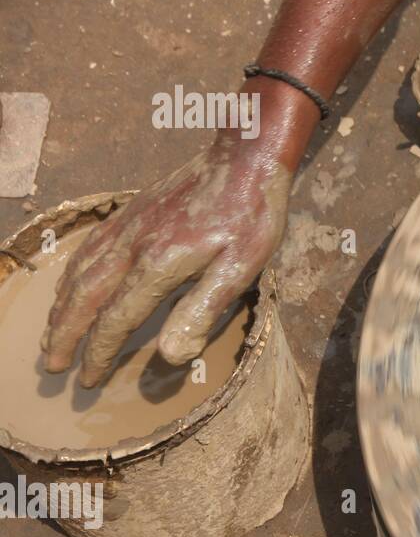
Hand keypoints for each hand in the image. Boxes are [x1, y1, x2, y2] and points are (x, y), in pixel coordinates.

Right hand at [42, 143, 290, 385]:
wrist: (246, 156)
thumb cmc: (252, 215)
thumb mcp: (240, 269)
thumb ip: (202, 311)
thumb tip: (169, 355)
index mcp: (158, 265)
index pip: (117, 319)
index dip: (100, 353)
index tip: (88, 380)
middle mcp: (132, 245)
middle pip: (85, 298)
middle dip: (65, 335)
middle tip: (50, 367)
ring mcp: (128, 226)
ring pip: (80, 273)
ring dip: (61, 308)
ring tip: (50, 335)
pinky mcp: (132, 212)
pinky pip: (88, 248)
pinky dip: (71, 273)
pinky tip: (70, 284)